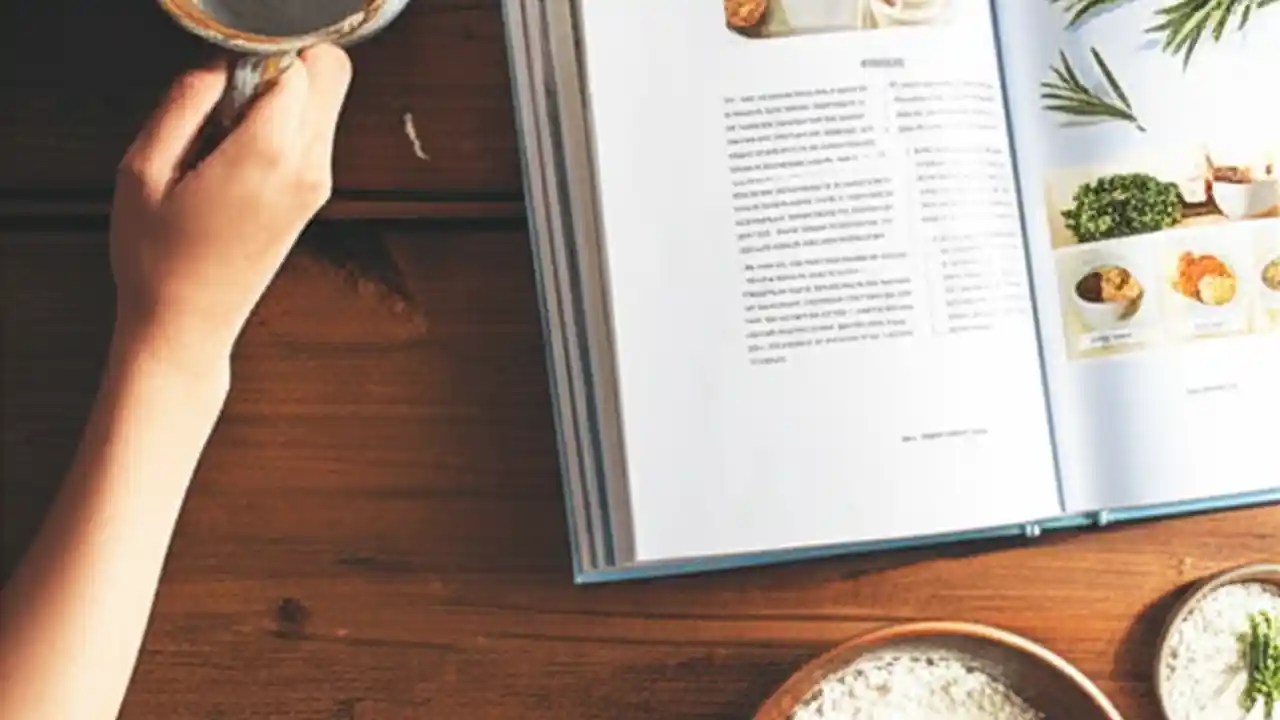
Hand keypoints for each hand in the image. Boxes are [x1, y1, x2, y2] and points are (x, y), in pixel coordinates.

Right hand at [109, 45, 352, 368]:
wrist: (186, 326)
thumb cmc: (156, 258)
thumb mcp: (142, 170)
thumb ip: (183, 102)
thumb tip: (218, 61)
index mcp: (269, 156)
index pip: (303, 63)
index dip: (263, 50)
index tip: (224, 69)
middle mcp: (309, 167)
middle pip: (331, 72)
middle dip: (286, 62)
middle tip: (230, 93)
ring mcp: (317, 184)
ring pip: (326, 100)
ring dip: (283, 94)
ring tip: (225, 131)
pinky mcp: (313, 195)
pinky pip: (313, 132)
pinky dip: (283, 123)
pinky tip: (235, 152)